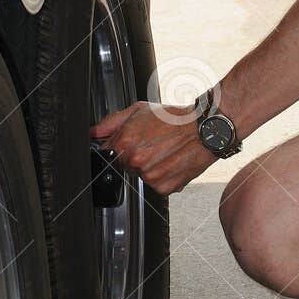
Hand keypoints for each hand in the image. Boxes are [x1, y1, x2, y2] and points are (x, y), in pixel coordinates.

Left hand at [90, 100, 217, 194]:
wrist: (205, 130)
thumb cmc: (175, 119)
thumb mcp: (139, 110)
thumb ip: (111, 122)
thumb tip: (93, 133)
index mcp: (125, 142)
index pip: (106, 152)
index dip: (118, 146)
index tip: (132, 142)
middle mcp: (135, 161)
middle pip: (123, 165)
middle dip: (134, 155)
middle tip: (153, 143)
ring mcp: (149, 176)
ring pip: (140, 175)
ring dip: (148, 167)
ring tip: (165, 151)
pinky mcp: (164, 188)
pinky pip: (155, 185)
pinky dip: (162, 176)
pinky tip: (171, 162)